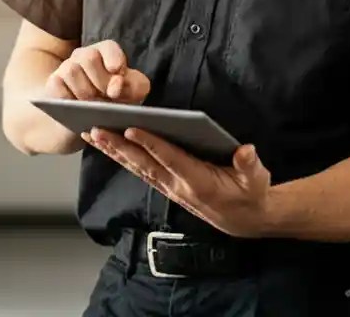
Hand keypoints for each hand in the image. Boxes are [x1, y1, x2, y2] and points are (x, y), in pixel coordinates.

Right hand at [43, 40, 149, 103]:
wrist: (93, 115)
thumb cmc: (118, 98)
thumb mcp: (134, 92)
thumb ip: (134, 85)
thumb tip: (116, 85)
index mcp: (106, 52)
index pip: (109, 47)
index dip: (114, 58)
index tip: (118, 71)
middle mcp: (85, 55)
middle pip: (89, 58)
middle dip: (101, 81)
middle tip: (108, 98)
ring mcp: (67, 67)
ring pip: (71, 71)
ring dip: (85, 92)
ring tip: (95, 107)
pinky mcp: (54, 82)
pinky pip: (57, 86)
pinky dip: (69, 99)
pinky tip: (78, 110)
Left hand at [84, 128, 271, 238]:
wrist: (244, 221)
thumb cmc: (250, 194)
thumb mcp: (257, 178)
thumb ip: (250, 164)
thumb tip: (246, 150)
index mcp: (199, 181)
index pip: (170, 158)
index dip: (151, 144)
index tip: (132, 128)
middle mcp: (179, 186)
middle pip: (144, 164)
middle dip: (119, 146)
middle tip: (96, 129)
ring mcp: (170, 189)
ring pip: (137, 168)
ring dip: (113, 152)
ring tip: (92, 134)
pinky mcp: (167, 188)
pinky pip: (140, 171)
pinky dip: (122, 158)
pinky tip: (108, 146)